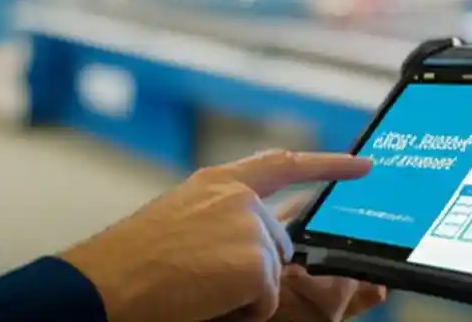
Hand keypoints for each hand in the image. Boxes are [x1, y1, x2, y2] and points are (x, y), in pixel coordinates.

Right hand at [58, 150, 372, 321]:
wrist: (109, 282)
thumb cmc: (130, 261)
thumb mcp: (178, 219)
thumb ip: (218, 215)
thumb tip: (255, 236)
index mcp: (217, 182)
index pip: (282, 164)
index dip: (327, 164)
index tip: (362, 165)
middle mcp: (239, 197)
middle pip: (278, 242)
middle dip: (251, 269)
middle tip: (199, 276)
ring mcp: (250, 226)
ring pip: (271, 274)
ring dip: (242, 291)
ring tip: (195, 285)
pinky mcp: (256, 261)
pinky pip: (265, 301)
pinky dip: (241, 311)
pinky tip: (205, 298)